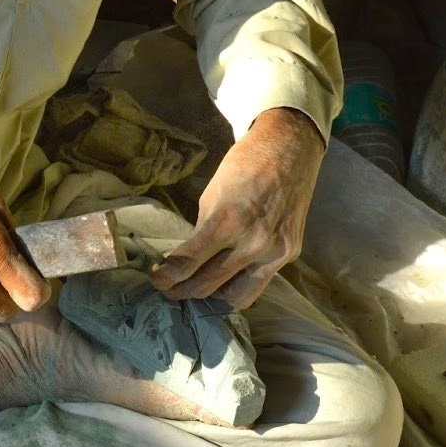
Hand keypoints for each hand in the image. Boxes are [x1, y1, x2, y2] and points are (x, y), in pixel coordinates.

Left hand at [148, 108, 324, 308]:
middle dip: (182, 291)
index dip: (165, 277)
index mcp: (227, 222)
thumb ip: (203, 230)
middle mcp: (253, 243)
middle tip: (169, 288)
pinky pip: (259, 283)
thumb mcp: (212, 195)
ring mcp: (274, 252)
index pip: (187, 264)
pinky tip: (227, 277)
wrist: (289, 149)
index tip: (156, 279)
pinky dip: (239, 284)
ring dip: (213, 296)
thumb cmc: (244, 165)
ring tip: (198, 286)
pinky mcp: (290, 254)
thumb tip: (189, 259)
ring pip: (236, 297)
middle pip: (208, 286)